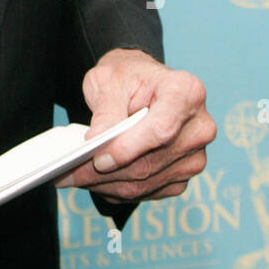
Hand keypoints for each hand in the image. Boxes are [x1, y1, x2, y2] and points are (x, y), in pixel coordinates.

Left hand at [55, 48, 215, 203]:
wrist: (142, 84)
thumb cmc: (127, 77)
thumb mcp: (109, 79)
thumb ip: (106, 110)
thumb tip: (97, 142)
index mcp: (187, 92)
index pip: (161, 130)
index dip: (129, 148)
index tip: (98, 159)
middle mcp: (199, 126)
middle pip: (152, 161)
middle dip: (106, 172)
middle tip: (68, 174)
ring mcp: (195, 155)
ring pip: (147, 181)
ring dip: (107, 184)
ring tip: (74, 178)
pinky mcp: (184, 175)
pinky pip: (148, 191)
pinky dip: (118, 189)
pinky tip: (96, 180)